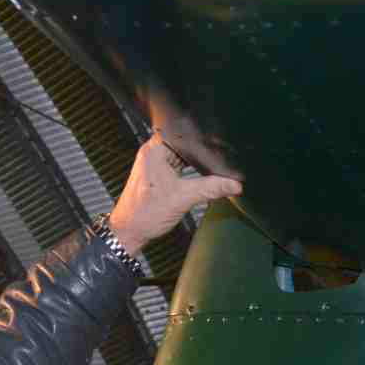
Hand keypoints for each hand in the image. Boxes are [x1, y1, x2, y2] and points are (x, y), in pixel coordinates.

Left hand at [108, 134, 242, 256]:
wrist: (129, 233)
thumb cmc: (144, 214)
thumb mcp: (183, 198)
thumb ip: (211, 188)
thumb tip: (234, 184)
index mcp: (154, 150)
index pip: (182, 131)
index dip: (201, 135)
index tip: (217, 140)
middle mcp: (153, 152)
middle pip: (185, 143)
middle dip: (202, 150)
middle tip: (220, 155)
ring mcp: (156, 163)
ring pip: (184, 155)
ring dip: (197, 162)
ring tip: (213, 165)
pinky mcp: (159, 175)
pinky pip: (180, 166)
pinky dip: (191, 170)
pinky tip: (202, 175)